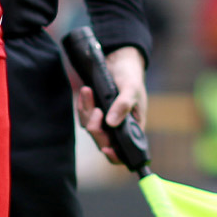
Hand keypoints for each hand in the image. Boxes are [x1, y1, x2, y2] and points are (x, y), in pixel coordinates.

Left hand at [73, 45, 148, 165]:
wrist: (119, 61)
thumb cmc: (131, 76)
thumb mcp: (131, 88)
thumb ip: (123, 105)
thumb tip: (111, 123)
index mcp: (134, 128)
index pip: (125, 151)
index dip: (115, 155)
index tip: (106, 149)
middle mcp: (119, 128)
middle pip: (103, 141)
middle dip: (96, 127)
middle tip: (96, 110)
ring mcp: (106, 122)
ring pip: (91, 128)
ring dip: (87, 112)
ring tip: (88, 91)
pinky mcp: (95, 113)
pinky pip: (84, 117)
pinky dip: (82, 106)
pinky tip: (85, 92)